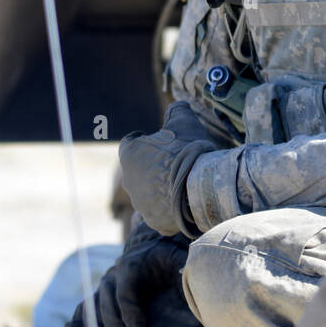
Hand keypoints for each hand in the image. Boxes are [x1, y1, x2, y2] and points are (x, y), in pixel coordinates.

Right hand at [65, 234, 187, 326]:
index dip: (130, 314)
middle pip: (109, 304)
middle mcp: (113, 274)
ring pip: (95, 308)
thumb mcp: (177, 260)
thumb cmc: (167, 259)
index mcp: (132, 264)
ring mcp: (104, 284)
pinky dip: (78, 321)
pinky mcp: (100, 294)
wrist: (152, 250)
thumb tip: (191, 282)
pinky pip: (85, 307)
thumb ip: (182, 271)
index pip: (126, 291)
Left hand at [118, 101, 217, 236]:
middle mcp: (128, 180)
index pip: (130, 144)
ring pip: (147, 192)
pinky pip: (160, 211)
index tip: (154, 140)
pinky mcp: (153, 221)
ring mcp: (139, 203)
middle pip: (138, 170)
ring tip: (181, 182)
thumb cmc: (187, 150)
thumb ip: (176, 110)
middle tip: (172, 161)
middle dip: (152, 165)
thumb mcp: (184, 121)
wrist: (197, 187)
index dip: (143, 141)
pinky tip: (184, 200)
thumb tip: (177, 106)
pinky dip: (169, 206)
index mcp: (129, 154)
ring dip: (160, 187)